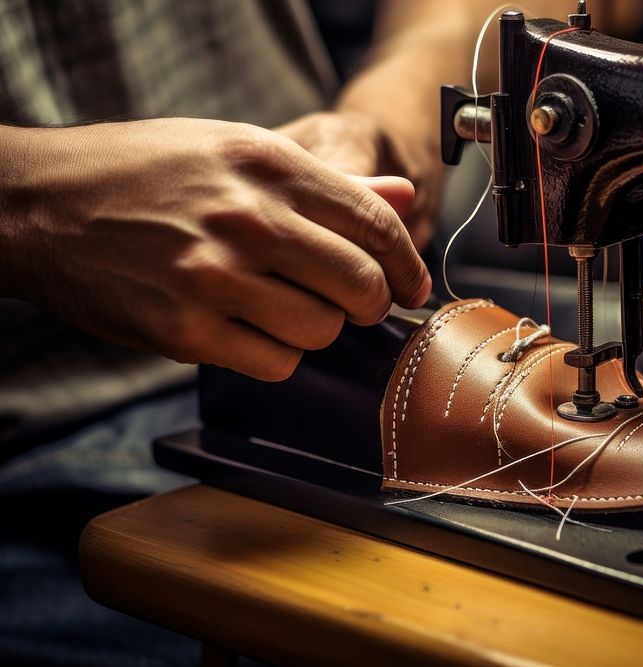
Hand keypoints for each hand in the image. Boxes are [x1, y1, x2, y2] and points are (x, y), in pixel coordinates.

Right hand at [0, 119, 431, 380]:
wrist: (39, 206)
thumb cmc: (143, 172)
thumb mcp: (235, 150)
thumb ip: (328, 180)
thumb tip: (405, 196)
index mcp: (268, 164)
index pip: (376, 223)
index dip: (407, 263)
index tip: (412, 284)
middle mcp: (248, 218)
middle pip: (361, 285)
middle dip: (372, 303)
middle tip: (355, 304)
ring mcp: (215, 277)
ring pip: (322, 332)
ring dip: (318, 331)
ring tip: (287, 310)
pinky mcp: (186, 330)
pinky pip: (275, 364)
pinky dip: (277, 355)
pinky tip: (252, 331)